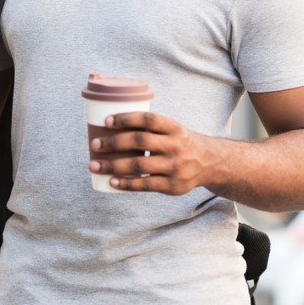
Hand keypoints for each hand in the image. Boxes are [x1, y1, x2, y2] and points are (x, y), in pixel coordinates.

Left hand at [87, 111, 217, 194]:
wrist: (209, 163)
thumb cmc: (177, 142)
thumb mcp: (171, 129)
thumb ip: (147, 127)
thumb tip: (107, 125)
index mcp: (173, 127)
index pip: (147, 119)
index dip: (126, 118)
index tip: (106, 121)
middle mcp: (175, 146)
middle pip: (140, 141)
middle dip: (113, 143)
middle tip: (94, 144)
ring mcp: (174, 167)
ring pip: (138, 165)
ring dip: (112, 166)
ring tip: (94, 165)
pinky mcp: (172, 186)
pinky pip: (145, 185)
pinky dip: (126, 184)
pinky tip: (112, 181)